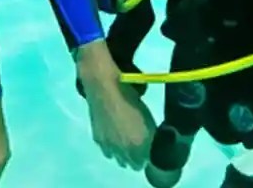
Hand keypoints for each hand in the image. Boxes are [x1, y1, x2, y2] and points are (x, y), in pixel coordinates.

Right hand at [78, 42, 154, 170]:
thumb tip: (154, 146)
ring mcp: (110, 148)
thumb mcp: (147, 117)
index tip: (153, 149)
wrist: (103, 87)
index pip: (150, 164)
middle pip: (135, 165)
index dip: (152, 156)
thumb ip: (153, 136)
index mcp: (140, 145)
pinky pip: (108, 152)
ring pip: (120, 161)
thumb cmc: (129, 97)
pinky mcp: (98, 141)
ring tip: (127, 140)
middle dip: (139, 157)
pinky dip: (112, 148)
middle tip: (141, 144)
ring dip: (125, 154)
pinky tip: (113, 136)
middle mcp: (124, 152)